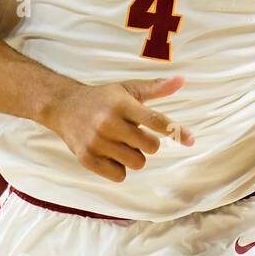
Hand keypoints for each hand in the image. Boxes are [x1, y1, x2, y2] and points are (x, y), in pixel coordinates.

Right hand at [45, 75, 193, 182]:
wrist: (63, 106)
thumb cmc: (103, 98)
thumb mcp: (127, 88)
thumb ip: (155, 87)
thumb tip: (182, 80)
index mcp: (121, 104)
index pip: (156, 121)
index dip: (176, 131)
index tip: (191, 140)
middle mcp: (108, 122)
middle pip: (150, 147)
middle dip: (148, 143)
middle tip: (135, 134)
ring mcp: (96, 142)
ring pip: (136, 163)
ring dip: (134, 156)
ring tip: (121, 143)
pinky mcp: (87, 159)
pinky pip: (119, 176)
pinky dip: (119, 168)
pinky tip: (110, 154)